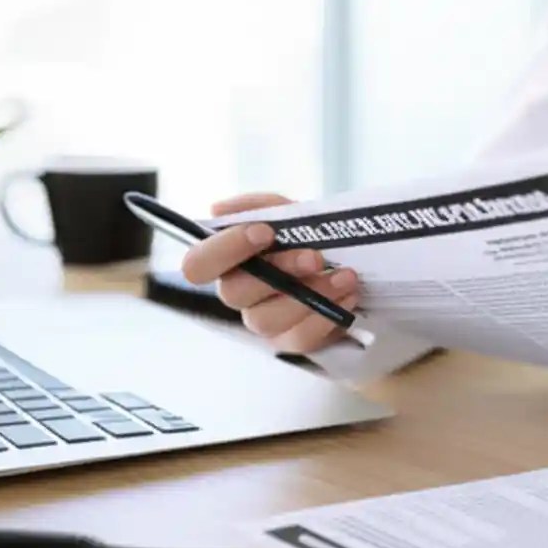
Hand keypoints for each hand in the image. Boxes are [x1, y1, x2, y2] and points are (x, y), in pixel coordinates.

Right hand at [181, 193, 360, 353]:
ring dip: (310, 295)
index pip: (197, 265)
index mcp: (227, 260)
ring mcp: (262, 321)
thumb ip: (259, 207)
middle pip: (234, 293)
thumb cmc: (308, 239)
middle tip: (316, 257)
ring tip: (345, 276)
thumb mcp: (289, 213)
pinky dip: (328, 315)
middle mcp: (237, 293)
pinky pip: (301, 338)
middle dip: (279, 271)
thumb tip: (219, 210)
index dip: (225, 250)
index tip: (264, 232)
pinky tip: (347, 295)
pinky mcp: (291, 341)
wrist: (350, 266)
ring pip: (268, 319)